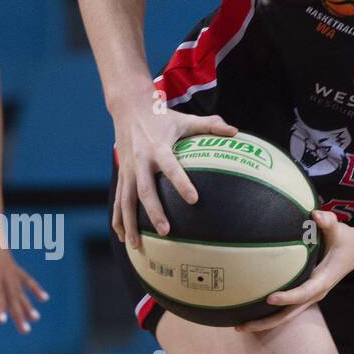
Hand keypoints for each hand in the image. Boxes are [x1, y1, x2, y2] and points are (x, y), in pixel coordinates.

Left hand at [0, 246, 48, 333]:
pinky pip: (26, 280)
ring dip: (28, 306)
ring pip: (21, 291)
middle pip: (12, 297)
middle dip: (18, 314)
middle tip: (26, 331)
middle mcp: (4, 272)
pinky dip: (35, 290)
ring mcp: (11, 270)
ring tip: (35, 320)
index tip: (3, 321)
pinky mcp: (13, 268)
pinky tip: (44, 299)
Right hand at [111, 102, 238, 248]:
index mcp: (158, 147)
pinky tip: (123, 238)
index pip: (171, 167)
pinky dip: (119, 220)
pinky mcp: (121, 175)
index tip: (194, 199)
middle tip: (167, 231)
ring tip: (137, 245)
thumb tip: (236, 132)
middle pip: (145, 191)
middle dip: (154, 212)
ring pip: (126, 201)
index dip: (182, 183)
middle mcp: (140, 161)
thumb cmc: (163, 117)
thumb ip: (210, 125)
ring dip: (130, 224)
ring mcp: (128, 170)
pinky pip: (118, 201)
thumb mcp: (186, 118)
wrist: (129, 109)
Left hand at [235, 209, 353, 332]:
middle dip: (266, 322)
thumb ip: (328, 221)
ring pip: (286, 315)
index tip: (269, 298)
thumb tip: (316, 215)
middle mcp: (316, 292)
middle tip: (241, 326)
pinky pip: (286, 309)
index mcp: (323, 280)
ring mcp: (310, 296)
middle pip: (289, 314)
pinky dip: (269, 313)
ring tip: (238, 326)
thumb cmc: (345, 239)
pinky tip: (250, 312)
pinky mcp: (306, 294)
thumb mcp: (339, 229)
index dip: (287, 297)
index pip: (303, 292)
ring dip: (264, 322)